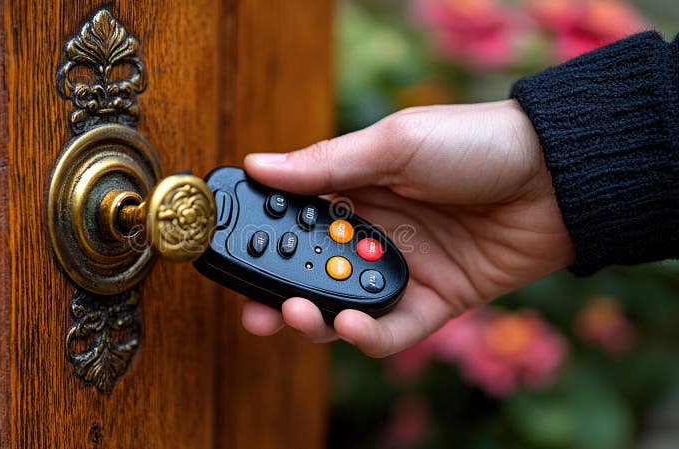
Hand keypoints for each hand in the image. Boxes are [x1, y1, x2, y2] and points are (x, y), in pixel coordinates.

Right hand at [240, 100, 574, 356]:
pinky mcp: (434, 302)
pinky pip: (393, 330)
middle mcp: (373, 230)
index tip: (233, 252)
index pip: (295, 219)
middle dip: (277, 291)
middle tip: (252, 306)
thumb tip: (259, 166)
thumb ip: (326, 164)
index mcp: (357, 188)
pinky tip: (349, 323)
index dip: (264, 239)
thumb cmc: (475, 144)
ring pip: (344, 305)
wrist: (557, 176)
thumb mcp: (395, 144)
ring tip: (291, 313)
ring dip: (314, 316)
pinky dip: (368, 334)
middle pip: (313, 270)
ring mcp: (402, 268)